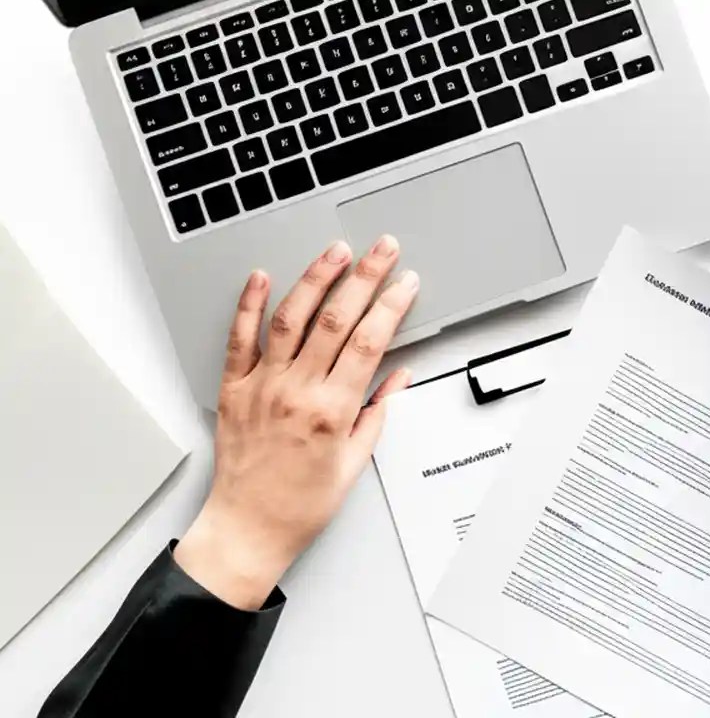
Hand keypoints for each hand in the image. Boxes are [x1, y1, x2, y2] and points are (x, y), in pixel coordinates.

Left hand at [175, 237, 417, 609]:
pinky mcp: (233, 389)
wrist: (248, 529)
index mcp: (332, 410)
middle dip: (365, 277)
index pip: (370, 341)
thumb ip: (377, 413)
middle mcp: (296, 391)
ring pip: (291, 318)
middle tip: (382, 250)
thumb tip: (398, 377)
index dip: (392, 305)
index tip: (406, 283)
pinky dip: (249, 304)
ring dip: (316, 279)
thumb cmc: (300, 505)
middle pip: (337, 319)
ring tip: (335, 252)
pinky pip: (240, 339)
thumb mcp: (355, 463)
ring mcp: (262, 386)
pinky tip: (261, 277)